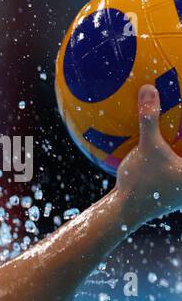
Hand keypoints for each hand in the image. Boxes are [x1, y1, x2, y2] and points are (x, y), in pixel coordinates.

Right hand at [114, 84, 181, 225]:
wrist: (125, 213)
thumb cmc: (141, 181)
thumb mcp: (147, 146)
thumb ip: (149, 118)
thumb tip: (148, 88)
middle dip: (180, 141)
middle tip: (177, 132)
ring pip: (181, 170)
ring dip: (176, 156)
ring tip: (173, 145)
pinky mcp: (177, 195)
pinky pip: (177, 176)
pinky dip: (175, 166)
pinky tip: (167, 157)